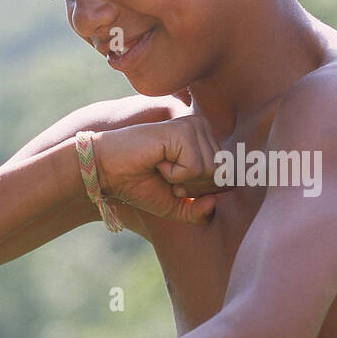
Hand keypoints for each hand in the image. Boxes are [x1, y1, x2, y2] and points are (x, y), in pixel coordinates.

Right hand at [93, 115, 226, 223]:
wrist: (108, 171)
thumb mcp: (176, 205)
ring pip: (211, 171)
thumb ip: (200, 211)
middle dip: (194, 188)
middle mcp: (203, 128)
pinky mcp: (183, 130)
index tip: (176, 184)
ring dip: (183, 181)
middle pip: (223, 175)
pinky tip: (158, 161)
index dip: (202, 194)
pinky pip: (195, 167)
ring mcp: (194, 126)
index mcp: (206, 141)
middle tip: (168, 177)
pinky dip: (175, 174)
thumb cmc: (140, 185)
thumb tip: (215, 202)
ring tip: (163, 167)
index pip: (228, 178)